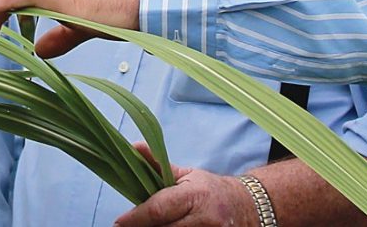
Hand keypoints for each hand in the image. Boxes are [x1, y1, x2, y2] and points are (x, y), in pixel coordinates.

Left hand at [116, 148, 257, 226]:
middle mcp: (203, 219)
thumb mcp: (187, 175)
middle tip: (131, 224)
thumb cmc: (210, 189)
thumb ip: (157, 164)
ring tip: (150, 225)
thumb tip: (133, 147)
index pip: (158, 210)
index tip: (120, 222)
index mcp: (195, 195)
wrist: (247, 207)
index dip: (135, 218)